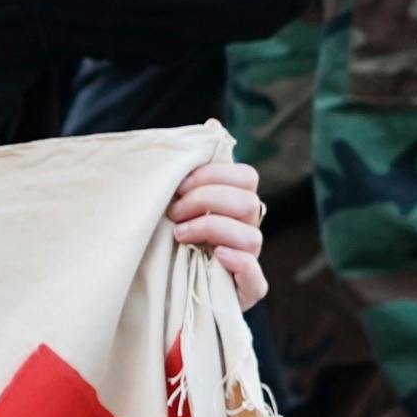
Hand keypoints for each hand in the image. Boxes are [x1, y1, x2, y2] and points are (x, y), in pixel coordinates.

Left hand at [166, 153, 269, 310]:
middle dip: (207, 201)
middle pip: (248, 202)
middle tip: (174, 212)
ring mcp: (248, 261)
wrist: (160, 291)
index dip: (213, 176)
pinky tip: (216, 255)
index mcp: (236, 204)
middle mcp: (247, 229)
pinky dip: (239, 264)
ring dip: (212, 230)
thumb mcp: (176, 202)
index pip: (245, 177)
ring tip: (179, 236)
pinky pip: (257, 279)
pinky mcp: (245, 292)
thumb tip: (212, 125)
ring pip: (251, 236)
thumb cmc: (167, 238)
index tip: (179, 185)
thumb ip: (193, 168)